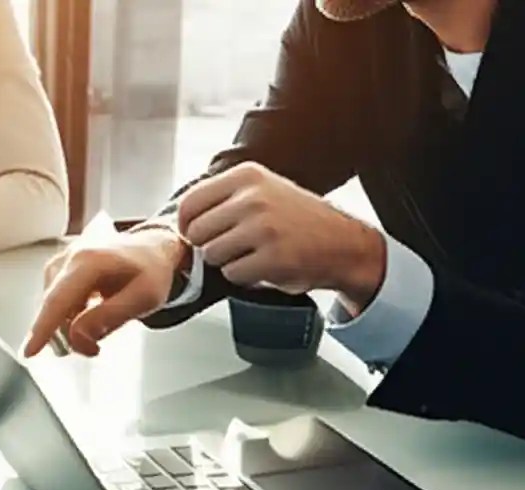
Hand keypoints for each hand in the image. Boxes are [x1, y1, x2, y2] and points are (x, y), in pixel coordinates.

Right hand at [24, 228, 185, 356]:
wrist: (153, 250)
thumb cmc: (151, 271)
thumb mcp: (143, 298)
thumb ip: (109, 318)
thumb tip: (77, 337)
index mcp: (92, 259)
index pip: (59, 299)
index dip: (43, 327)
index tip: (30, 351)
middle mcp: (71, 256)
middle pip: (52, 305)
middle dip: (66, 334)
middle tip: (92, 348)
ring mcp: (62, 261)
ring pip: (52, 306)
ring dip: (68, 325)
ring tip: (95, 331)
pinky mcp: (59, 269)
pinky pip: (54, 300)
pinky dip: (67, 316)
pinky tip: (86, 317)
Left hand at [179, 162, 385, 311]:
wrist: (344, 244)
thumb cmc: (296, 220)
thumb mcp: (262, 190)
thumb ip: (224, 198)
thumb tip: (180, 219)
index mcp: (247, 176)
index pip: (190, 203)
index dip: (187, 226)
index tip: (197, 234)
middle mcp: (254, 197)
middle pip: (197, 232)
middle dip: (210, 245)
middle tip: (233, 246)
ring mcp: (264, 227)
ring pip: (212, 255)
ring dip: (228, 262)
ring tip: (252, 254)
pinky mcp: (272, 258)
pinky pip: (233, 274)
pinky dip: (244, 277)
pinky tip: (265, 266)